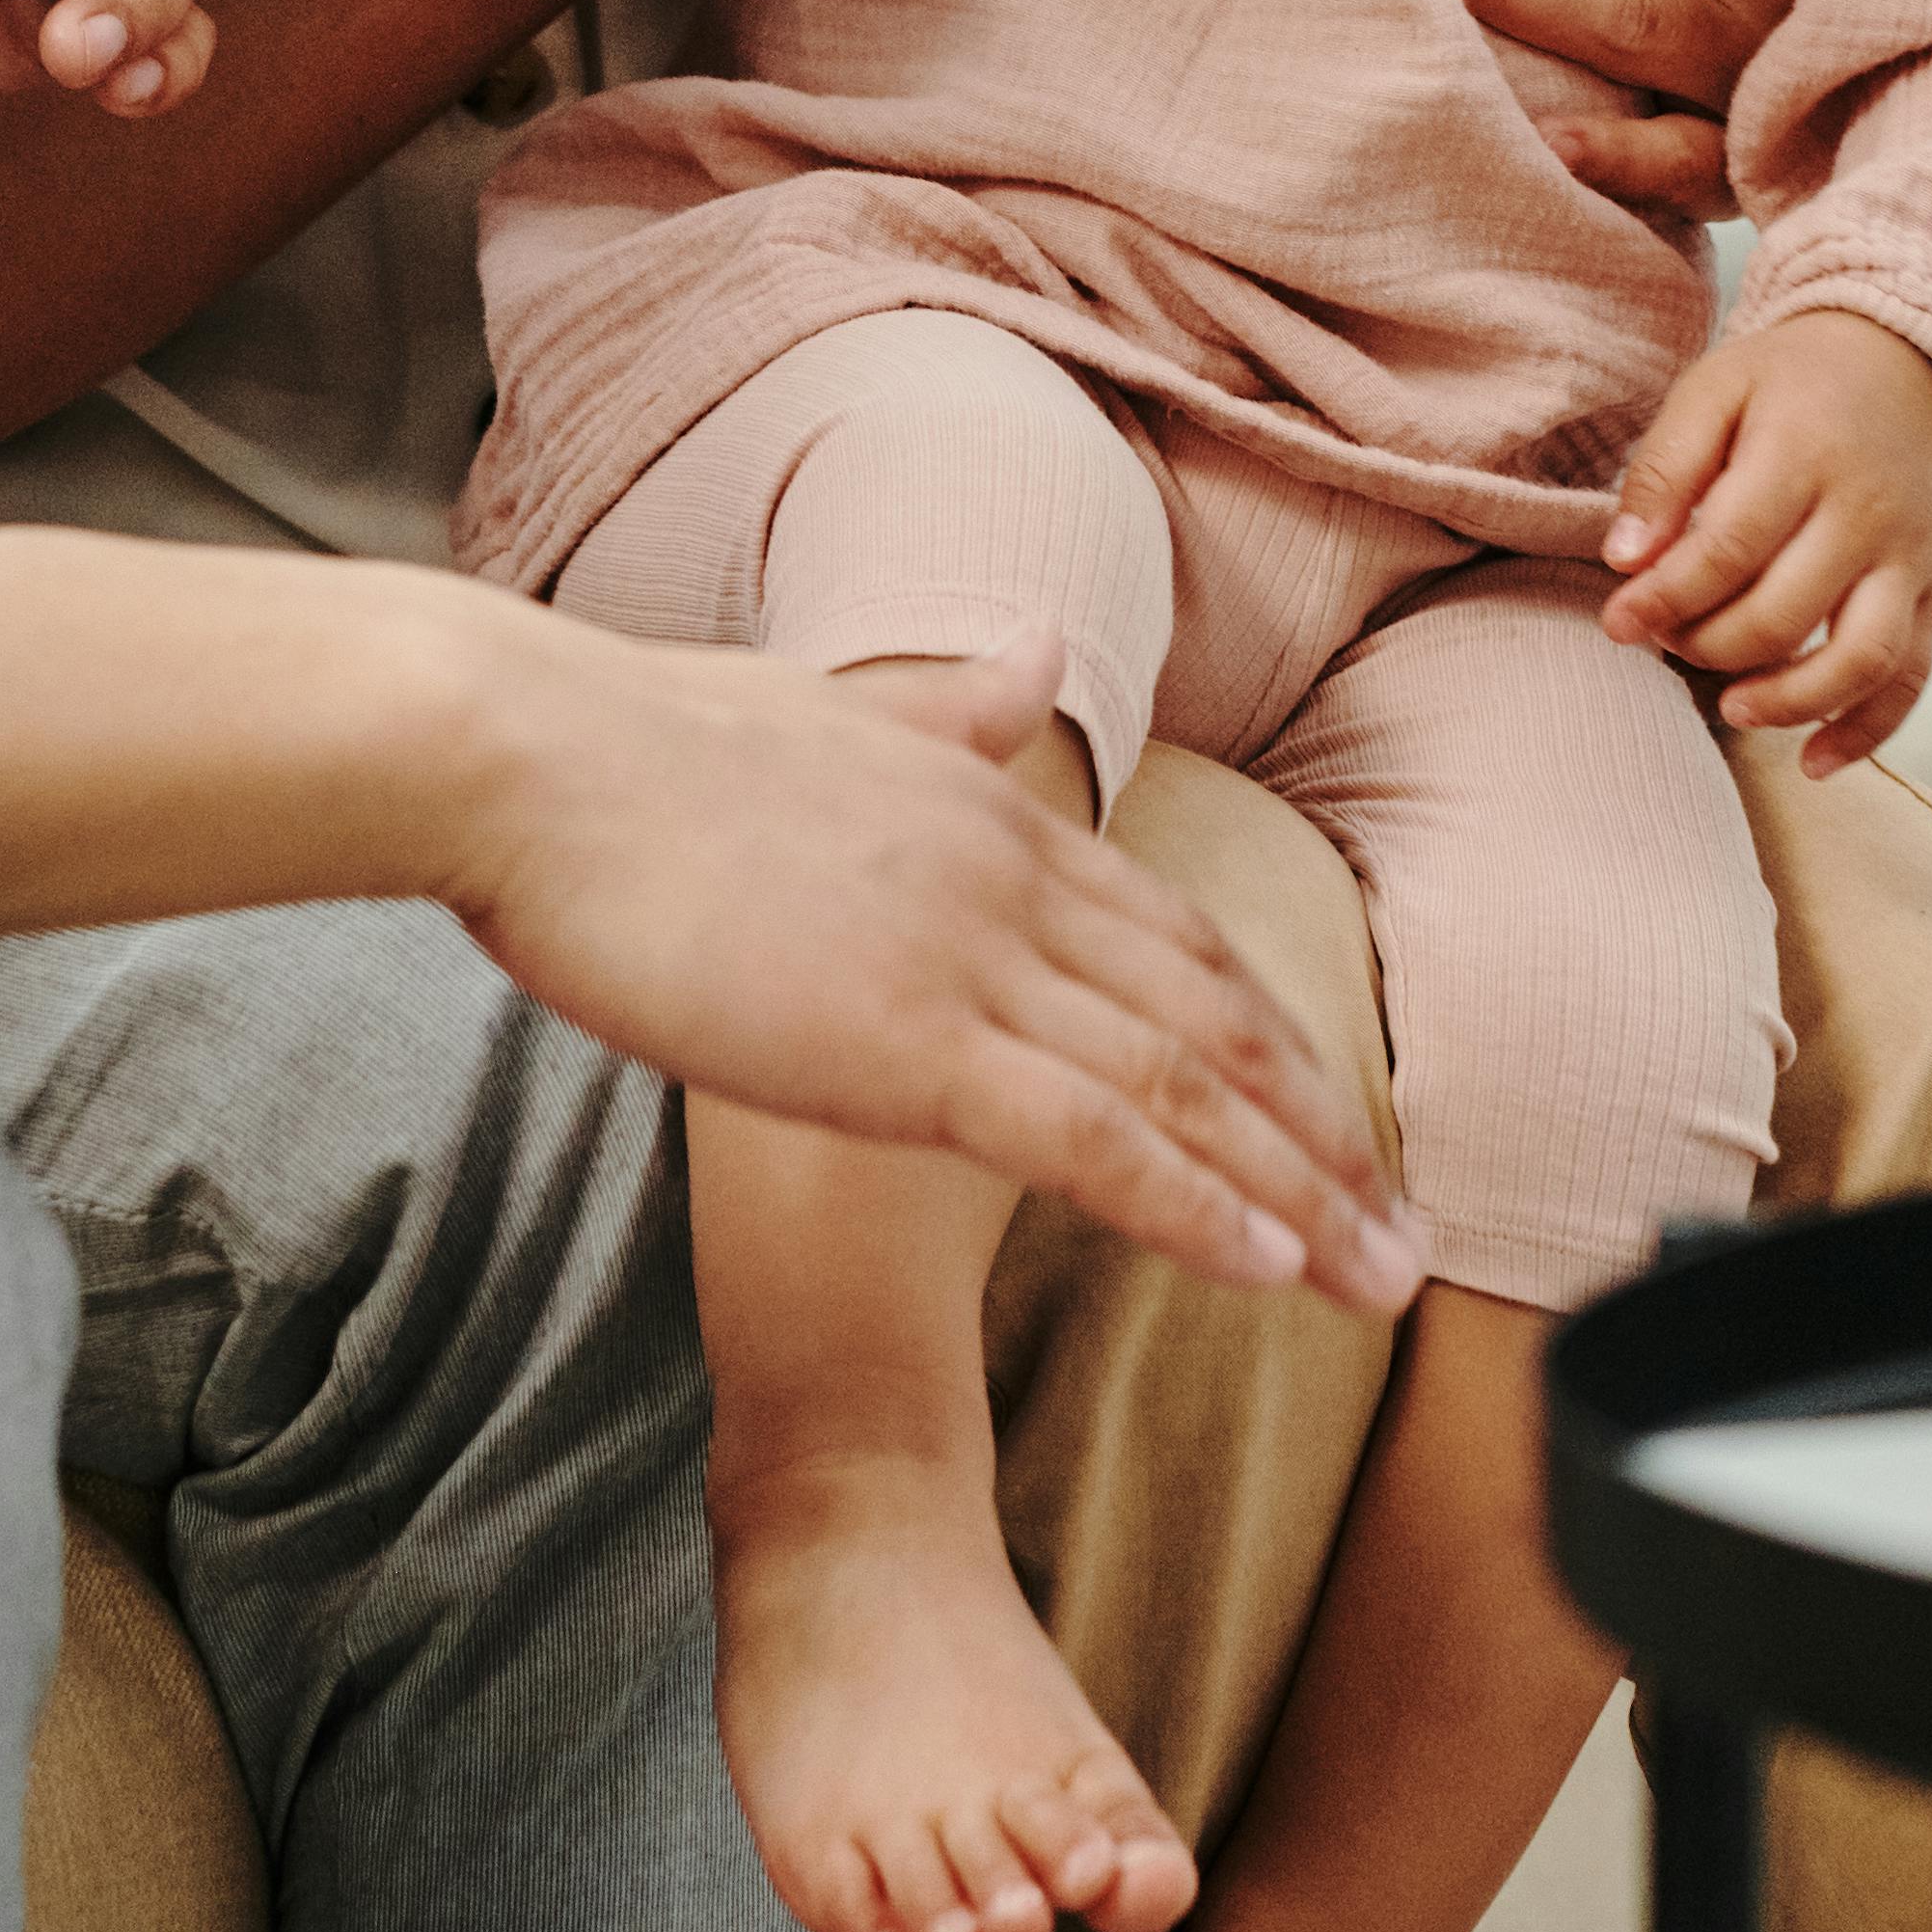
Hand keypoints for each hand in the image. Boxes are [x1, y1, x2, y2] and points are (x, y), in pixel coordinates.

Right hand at [457, 620, 1426, 1313]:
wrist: (526, 759)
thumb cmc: (634, 749)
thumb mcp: (826, 714)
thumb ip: (949, 708)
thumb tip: (1039, 649)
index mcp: (991, 809)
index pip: (1177, 938)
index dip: (1269, 1038)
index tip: (1336, 1122)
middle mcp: (1010, 878)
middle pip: (1216, 1021)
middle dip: (1323, 1136)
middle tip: (1405, 1237)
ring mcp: (966, 960)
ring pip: (1181, 1091)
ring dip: (1296, 1194)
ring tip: (1377, 1281)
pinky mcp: (906, 1045)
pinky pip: (1089, 1141)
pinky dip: (1192, 1208)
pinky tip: (1266, 1268)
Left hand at [1597, 308, 1931, 773]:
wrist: (1913, 363)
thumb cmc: (1792, 383)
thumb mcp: (1716, 389)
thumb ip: (1665, 470)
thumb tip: (1624, 561)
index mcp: (1804, 451)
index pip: (1729, 548)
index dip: (1665, 597)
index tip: (1618, 622)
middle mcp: (1868, 511)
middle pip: (1786, 612)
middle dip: (1709, 646)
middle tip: (1664, 642)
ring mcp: (1911, 558)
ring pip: (1862, 658)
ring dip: (1789, 701)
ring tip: (1730, 708)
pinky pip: (1912, 679)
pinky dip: (1867, 731)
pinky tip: (1812, 760)